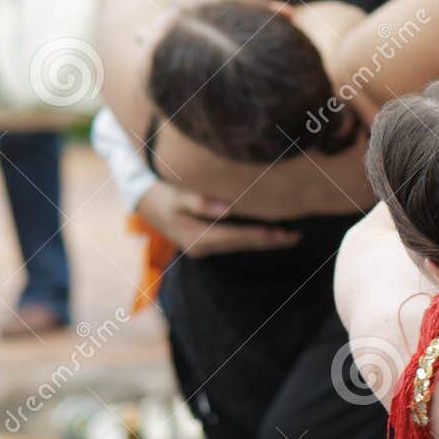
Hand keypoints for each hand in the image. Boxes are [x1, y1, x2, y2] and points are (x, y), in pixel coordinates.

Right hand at [136, 180, 300, 256]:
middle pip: (242, 244)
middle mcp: (201, 247)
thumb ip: (200, 200)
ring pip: (239, 244)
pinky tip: (267, 231)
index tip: (285, 233)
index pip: (237, 237)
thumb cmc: (160, 192)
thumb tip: (228, 210)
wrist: (142, 199)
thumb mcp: (176, 194)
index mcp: (197, 237)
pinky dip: (250, 236)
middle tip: (296, 236)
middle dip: (269, 240)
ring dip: (263, 240)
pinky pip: (233, 240)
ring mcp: (202, 246)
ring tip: (288, 235)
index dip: (262, 235)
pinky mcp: (204, 241)